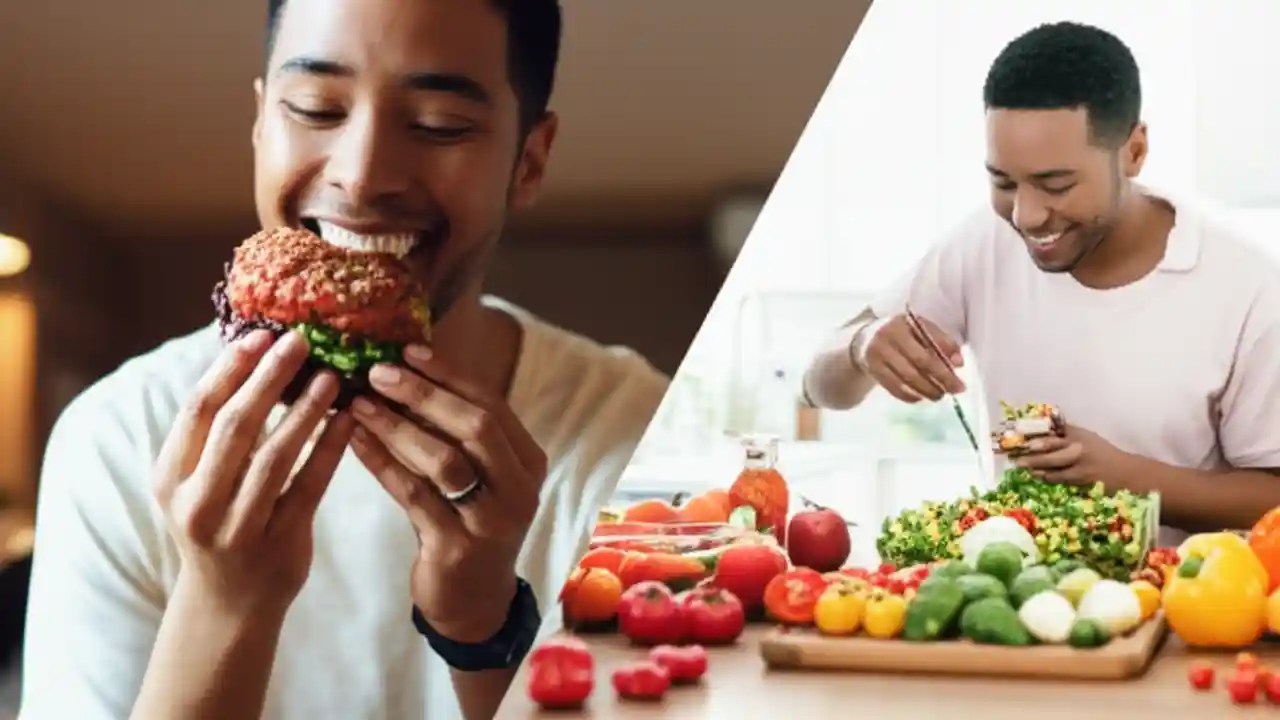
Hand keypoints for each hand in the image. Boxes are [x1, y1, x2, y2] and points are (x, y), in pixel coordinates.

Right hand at [152, 330, 354, 619]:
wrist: (227, 603)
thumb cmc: (217, 523)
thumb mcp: (196, 481)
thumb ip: (214, 433)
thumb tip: (251, 357)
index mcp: (171, 477)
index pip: (198, 410)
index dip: (230, 369)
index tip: (260, 336)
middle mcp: (197, 502)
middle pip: (235, 426)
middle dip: (268, 378)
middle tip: (301, 341)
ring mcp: (238, 526)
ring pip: (274, 456)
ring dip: (305, 410)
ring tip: (331, 376)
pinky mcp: (280, 542)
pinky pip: (310, 485)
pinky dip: (330, 448)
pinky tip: (349, 419)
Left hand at [348, 344, 547, 642]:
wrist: (473, 600)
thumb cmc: (468, 522)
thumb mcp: (477, 475)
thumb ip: (455, 432)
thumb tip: (405, 368)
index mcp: (528, 460)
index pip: (491, 403)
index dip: (448, 375)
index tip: (407, 350)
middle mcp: (519, 488)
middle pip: (475, 427)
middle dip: (423, 394)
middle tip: (377, 372)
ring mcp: (491, 521)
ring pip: (443, 461)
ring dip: (396, 428)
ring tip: (357, 404)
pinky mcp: (457, 548)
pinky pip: (413, 496)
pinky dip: (382, 464)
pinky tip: (355, 442)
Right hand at [861, 314, 965, 402]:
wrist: (867, 339)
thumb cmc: (902, 334)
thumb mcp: (920, 329)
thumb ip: (941, 342)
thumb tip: (959, 363)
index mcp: (903, 324)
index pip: (929, 342)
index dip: (946, 359)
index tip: (960, 372)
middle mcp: (888, 337)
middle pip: (919, 363)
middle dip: (941, 378)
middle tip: (955, 389)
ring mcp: (878, 355)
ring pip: (907, 378)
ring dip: (927, 389)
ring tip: (939, 395)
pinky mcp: (874, 370)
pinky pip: (894, 388)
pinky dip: (909, 396)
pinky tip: (920, 397)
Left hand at [1011, 425, 1128, 485]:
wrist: (1125, 472)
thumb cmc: (1102, 451)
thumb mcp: (1086, 437)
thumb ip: (1067, 433)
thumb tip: (1043, 428)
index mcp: (1078, 437)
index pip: (1054, 439)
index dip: (1037, 442)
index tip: (1024, 444)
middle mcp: (1079, 452)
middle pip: (1051, 456)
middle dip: (1032, 459)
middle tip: (1018, 462)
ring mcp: (1080, 469)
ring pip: (1054, 472)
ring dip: (1039, 471)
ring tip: (1028, 471)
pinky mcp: (1082, 483)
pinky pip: (1062, 481)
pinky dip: (1050, 479)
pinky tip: (1042, 477)